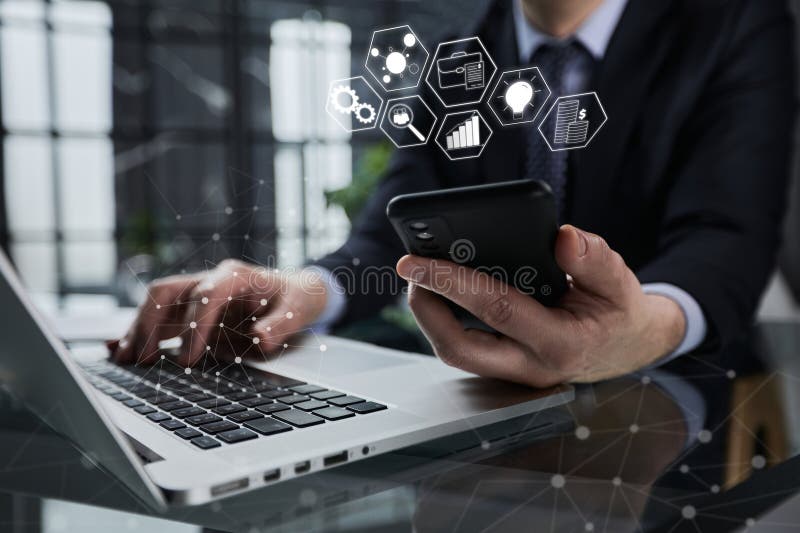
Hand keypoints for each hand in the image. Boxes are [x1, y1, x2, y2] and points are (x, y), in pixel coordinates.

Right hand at [111, 260, 328, 366]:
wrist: (295, 290)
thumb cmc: (295, 299)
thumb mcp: (298, 310)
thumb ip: (280, 325)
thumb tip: (262, 338)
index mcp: (236, 276)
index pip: (207, 294)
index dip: (194, 325)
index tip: (187, 357)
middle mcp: (209, 279)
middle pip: (168, 292)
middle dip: (151, 324)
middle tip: (144, 360)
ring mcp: (195, 293)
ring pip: (156, 304)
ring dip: (138, 330)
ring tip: (123, 359)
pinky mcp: (188, 309)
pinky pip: (157, 316)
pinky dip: (138, 332)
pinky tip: (118, 350)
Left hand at [395, 225, 685, 386]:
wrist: (627, 348)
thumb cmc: (618, 312)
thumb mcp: (620, 283)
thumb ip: (595, 260)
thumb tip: (563, 237)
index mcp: (561, 344)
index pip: (496, 310)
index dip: (452, 281)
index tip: (417, 259)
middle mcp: (531, 367)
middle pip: (459, 347)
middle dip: (425, 307)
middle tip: (409, 267)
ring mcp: (514, 373)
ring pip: (456, 352)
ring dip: (430, 316)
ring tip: (420, 275)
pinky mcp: (503, 368)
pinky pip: (464, 348)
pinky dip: (444, 320)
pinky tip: (440, 290)